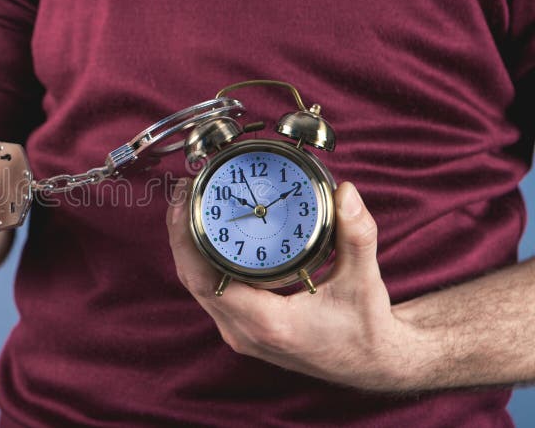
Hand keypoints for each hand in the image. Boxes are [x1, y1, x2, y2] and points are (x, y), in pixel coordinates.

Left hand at [167, 180, 414, 390]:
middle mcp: (244, 333)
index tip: (183, 200)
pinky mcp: (242, 329)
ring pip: (197, 286)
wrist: (371, 363)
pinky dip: (201, 260)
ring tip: (190, 203)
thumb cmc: (366, 329)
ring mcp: (240, 333)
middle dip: (181, 232)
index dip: (185, 238)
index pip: (205, 280)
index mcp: (268, 323)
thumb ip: (357, 235)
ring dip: (188, 245)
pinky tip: (205, 232)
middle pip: (191, 279)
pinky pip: (209, 291)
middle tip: (185, 190)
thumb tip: (346, 192)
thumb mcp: (364, 280)